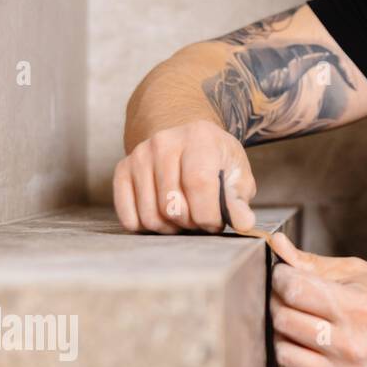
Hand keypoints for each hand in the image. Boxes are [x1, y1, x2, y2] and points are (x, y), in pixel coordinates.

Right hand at [113, 119, 256, 233]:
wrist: (185, 137)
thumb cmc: (215, 159)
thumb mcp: (237, 172)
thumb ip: (239, 198)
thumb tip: (243, 223)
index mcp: (199, 138)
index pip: (198, 184)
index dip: (208, 214)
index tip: (216, 223)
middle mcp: (164, 143)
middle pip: (172, 205)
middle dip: (191, 223)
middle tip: (201, 218)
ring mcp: (139, 156)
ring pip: (150, 216)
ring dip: (171, 228)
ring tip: (184, 217)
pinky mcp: (122, 170)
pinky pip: (129, 217)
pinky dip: (147, 227)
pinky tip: (163, 216)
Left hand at [268, 232, 366, 366]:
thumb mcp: (360, 274)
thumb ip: (314, 264)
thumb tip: (277, 246)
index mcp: (360, 307)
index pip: (295, 291)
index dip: (282, 278)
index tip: (285, 276)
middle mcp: (354, 345)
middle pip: (284, 321)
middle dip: (280, 304)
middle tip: (292, 299)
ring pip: (284, 354)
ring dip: (286, 336)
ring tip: (303, 326)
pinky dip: (302, 363)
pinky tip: (317, 350)